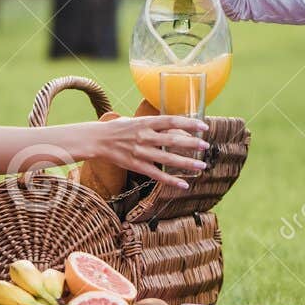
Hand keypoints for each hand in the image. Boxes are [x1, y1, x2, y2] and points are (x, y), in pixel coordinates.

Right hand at [88, 115, 208, 189]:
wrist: (98, 140)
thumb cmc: (119, 128)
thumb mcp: (137, 120)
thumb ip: (155, 124)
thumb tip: (177, 128)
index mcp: (146, 122)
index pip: (171, 121)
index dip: (189, 124)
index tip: (204, 127)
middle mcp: (145, 136)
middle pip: (172, 140)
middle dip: (192, 144)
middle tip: (206, 146)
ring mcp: (141, 152)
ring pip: (167, 159)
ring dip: (186, 163)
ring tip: (202, 166)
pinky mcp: (137, 165)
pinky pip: (157, 175)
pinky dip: (171, 180)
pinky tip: (184, 184)